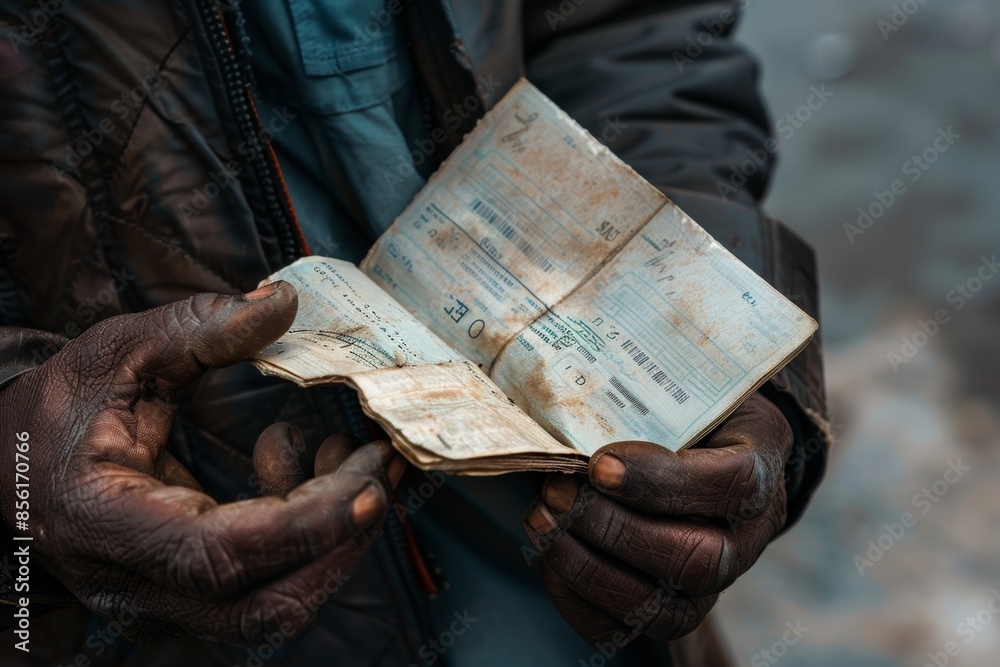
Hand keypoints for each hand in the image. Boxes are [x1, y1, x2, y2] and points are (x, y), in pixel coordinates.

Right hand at [0, 282, 403, 644]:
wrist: (12, 464)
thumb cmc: (61, 406)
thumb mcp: (120, 352)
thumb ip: (200, 328)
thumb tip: (285, 301)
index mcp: (107, 524)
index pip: (218, 554)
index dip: (303, 528)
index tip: (367, 487)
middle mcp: (137, 586)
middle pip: (264, 606)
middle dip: (341, 538)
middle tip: (379, 464)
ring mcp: (166, 603)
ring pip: (276, 608)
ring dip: (332, 535)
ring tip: (344, 450)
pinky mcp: (192, 596)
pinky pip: (269, 586)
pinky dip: (307, 532)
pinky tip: (294, 462)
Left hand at [523, 392, 792, 644]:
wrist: (703, 448)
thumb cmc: (686, 409)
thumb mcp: (687, 381)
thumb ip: (651, 382)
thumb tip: (580, 378)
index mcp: (759, 467)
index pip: (730, 486)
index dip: (661, 481)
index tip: (599, 462)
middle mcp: (746, 537)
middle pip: (699, 560)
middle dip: (615, 529)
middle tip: (558, 490)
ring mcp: (711, 584)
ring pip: (662, 608)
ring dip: (587, 566)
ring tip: (541, 518)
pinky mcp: (668, 608)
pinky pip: (623, 629)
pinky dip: (574, 598)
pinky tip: (545, 552)